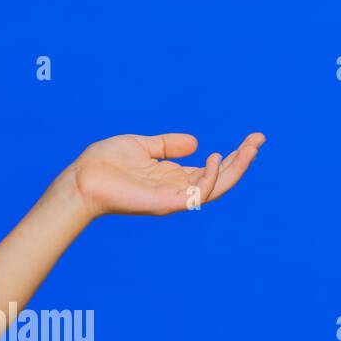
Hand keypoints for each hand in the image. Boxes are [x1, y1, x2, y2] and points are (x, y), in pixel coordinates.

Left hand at [68, 131, 265, 219]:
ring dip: (236, 168)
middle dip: (243, 160)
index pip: (212, 169)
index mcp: (173, 176)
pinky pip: (197, 194)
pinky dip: (210, 178)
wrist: (81, 179)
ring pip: (216, 187)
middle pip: (221, 178)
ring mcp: (173, 197)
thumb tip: (195, 142)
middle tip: (259, 139)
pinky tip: (214, 158)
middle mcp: (177, 188)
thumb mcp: (141, 146)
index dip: (234, 155)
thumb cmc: (105, 164)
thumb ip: (167, 145)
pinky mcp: (166, 203)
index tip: (252, 138)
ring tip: (249, 147)